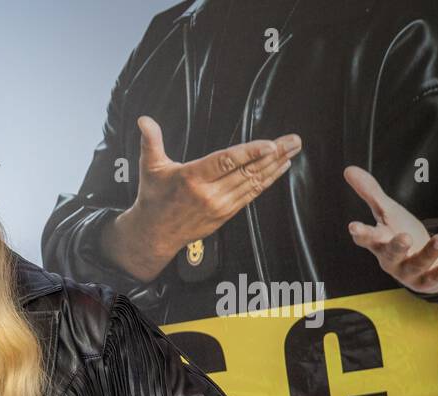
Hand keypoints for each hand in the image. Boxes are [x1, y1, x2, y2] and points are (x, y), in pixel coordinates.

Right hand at [102, 116, 300, 280]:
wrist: (154, 234)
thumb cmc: (153, 198)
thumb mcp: (150, 167)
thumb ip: (151, 141)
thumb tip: (144, 120)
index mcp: (191, 178)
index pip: (226, 161)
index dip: (250, 153)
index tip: (271, 144)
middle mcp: (208, 194)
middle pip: (247, 171)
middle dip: (273, 155)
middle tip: (293, 140)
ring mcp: (219, 206)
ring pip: (252, 183)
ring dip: (275, 166)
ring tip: (292, 151)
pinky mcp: (225, 215)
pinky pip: (251, 195)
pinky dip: (267, 181)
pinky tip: (280, 169)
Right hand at [345, 166, 437, 295]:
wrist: (418, 268)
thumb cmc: (398, 236)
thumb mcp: (387, 214)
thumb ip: (370, 192)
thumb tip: (348, 170)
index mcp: (379, 243)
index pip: (366, 238)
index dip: (361, 233)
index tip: (354, 226)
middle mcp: (391, 259)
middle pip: (390, 254)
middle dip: (397, 247)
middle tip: (404, 237)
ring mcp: (410, 271)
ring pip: (417, 263)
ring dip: (429, 252)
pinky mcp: (429, 279)